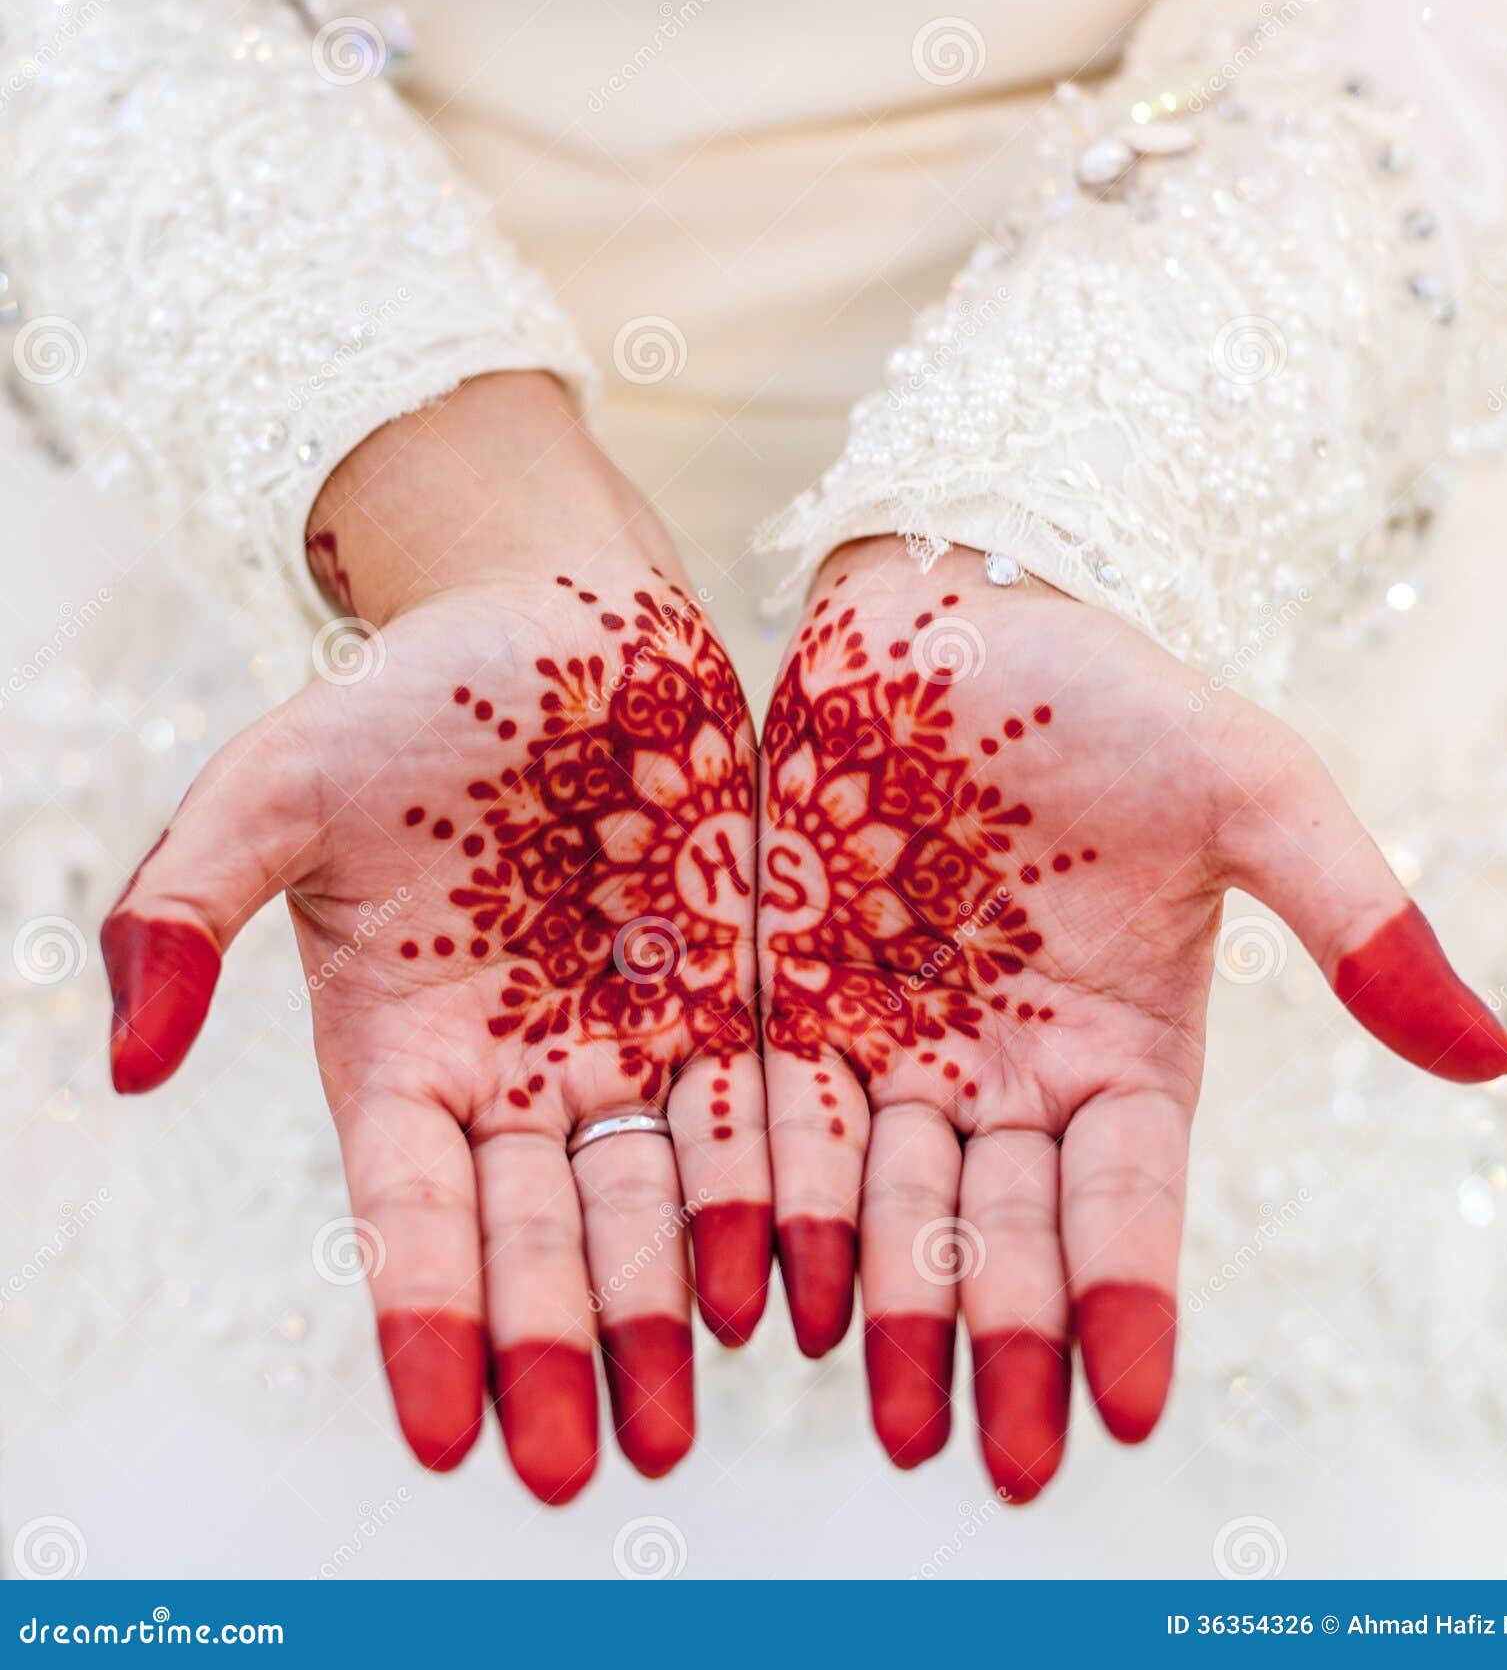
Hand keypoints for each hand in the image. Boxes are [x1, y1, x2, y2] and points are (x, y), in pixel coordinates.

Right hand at [101, 375, 769, 1500]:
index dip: (425, 1316)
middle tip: (585, 1469)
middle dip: (560, 1348)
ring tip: (687, 1415)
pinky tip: (798, 1282)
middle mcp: (524, 1071)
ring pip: (660, 1194)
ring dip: (671, 1304)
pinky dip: (779, 1191)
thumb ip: (189, 905)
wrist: (561, 623)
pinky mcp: (739, 990)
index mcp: (405, 1050)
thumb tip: (122, 1061)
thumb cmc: (411, 698)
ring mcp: (638, 1037)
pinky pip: (766, 1103)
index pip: (410, 1209)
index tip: (445, 1438)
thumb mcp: (278, 786)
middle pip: (544, 1231)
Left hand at [757, 535, 1506, 1501]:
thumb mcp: (1248, 789)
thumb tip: (1491, 1057)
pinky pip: (782, 1117)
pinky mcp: (792, 1002)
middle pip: (1002, 1230)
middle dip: (1000, 1346)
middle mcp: (1007, 1071)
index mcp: (1124, 1047)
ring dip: (883, 1305)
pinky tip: (770, 1287)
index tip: (1128, 1408)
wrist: (942, 609)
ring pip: (886, 1198)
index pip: (1129, 1200)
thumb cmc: (1101, 689)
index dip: (1130, 1299)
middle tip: (993, 1466)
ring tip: (884, 1414)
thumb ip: (1349, 917)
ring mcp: (894, 1043)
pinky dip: (776, 1201)